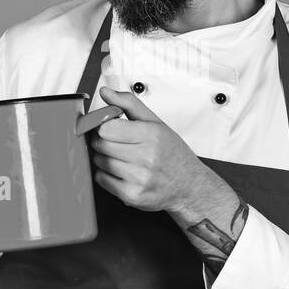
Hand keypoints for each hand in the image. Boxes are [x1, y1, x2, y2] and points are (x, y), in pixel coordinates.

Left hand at [88, 86, 209, 212]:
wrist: (188, 185)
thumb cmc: (172, 153)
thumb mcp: (156, 123)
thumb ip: (128, 104)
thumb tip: (105, 92)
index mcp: (151, 135)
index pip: (107, 127)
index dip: (102, 125)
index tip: (107, 126)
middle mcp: (146, 157)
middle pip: (101, 144)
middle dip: (102, 141)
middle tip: (114, 142)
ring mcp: (139, 178)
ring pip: (100, 162)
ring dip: (104, 158)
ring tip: (120, 157)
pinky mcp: (132, 195)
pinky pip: (102, 180)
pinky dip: (106, 175)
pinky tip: (120, 172)